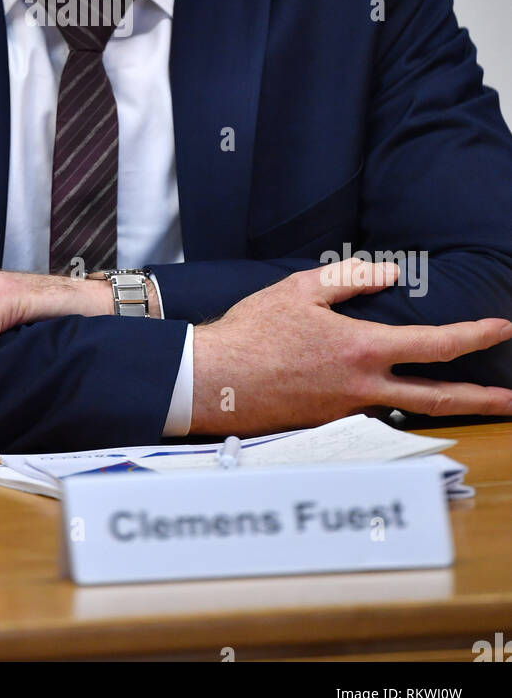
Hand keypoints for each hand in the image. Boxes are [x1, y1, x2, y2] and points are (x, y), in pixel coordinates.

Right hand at [190, 257, 511, 433]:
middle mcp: (364, 387)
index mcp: (362, 349)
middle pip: (440, 398)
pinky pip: (375, 411)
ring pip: (411, 410)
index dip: (474, 336)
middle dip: (484, 399)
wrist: (214, 380)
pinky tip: (400, 396)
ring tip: (474, 401)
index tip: (501, 327)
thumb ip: (350, 280)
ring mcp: (349, 410)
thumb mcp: (300, 289)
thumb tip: (390, 274)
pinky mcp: (330, 423)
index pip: (434, 345)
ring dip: (448, 407)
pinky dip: (397, 405)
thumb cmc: (252, 331)